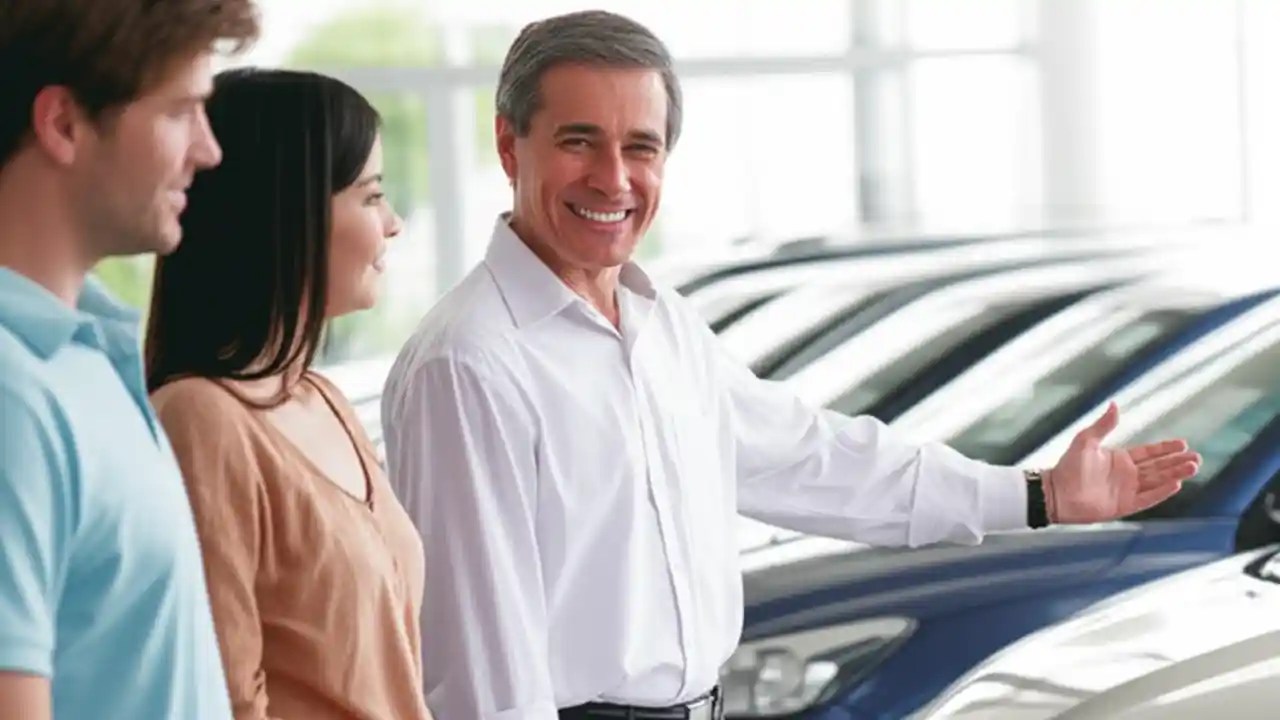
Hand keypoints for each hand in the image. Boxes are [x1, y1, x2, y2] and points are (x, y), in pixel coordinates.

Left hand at [1047, 402, 1201, 523]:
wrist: (1056, 492)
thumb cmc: (1068, 466)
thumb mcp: (1086, 441)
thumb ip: (1103, 425)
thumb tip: (1114, 404)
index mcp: (1119, 458)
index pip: (1149, 453)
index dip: (1165, 448)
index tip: (1183, 443)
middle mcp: (1127, 474)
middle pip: (1158, 467)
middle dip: (1177, 462)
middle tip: (1197, 457)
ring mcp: (1127, 490)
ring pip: (1157, 481)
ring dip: (1175, 474)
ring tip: (1193, 467)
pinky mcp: (1125, 505)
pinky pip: (1148, 498)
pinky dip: (1162, 492)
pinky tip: (1177, 484)